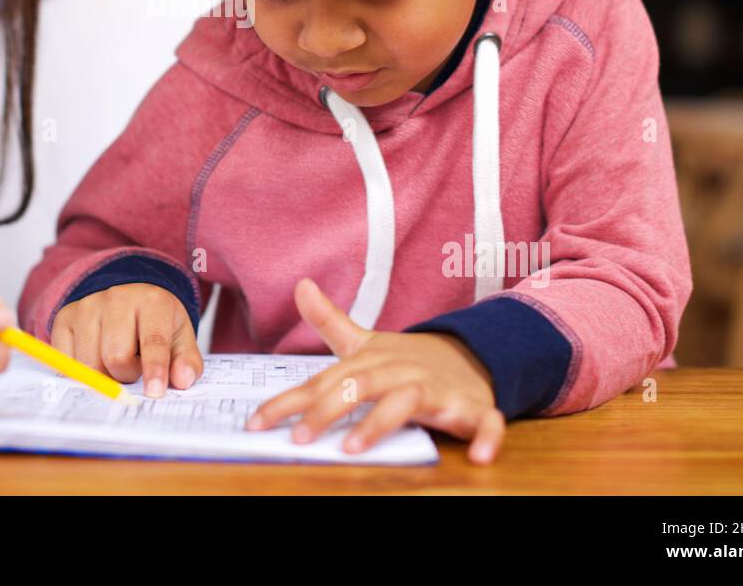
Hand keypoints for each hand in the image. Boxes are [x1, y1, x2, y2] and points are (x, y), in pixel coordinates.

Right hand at [52, 283, 202, 397]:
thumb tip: (182, 381)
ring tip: (115, 361)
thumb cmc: (155, 322)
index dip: (154, 369)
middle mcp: (117, 298)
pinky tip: (94, 358)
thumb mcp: (180, 337)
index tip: (155, 392)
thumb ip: (186, 361)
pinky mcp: (64, 317)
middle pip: (116, 356)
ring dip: (103, 374)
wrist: (128, 293)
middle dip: (126, 375)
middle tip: (133, 370)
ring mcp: (87, 306)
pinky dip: (80, 371)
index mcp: (152, 302)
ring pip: (89, 363)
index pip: (153, 341)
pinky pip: (66, 361)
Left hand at [246, 278, 505, 462]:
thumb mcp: (365, 343)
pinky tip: (479, 457)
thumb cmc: (405, 361)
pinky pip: (484, 422)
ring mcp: (438, 390)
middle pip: (360, 386)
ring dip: (381, 424)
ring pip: (408, 403)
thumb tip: (300, 284)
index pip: (323, 381)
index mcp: (371, 361)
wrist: (469, 357)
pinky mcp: (473, 408)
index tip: (257, 422)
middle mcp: (400, 373)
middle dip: (328, 409)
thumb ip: (330, 322)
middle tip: (299, 437)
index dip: (289, 402)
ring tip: (354, 446)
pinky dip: (485, 437)